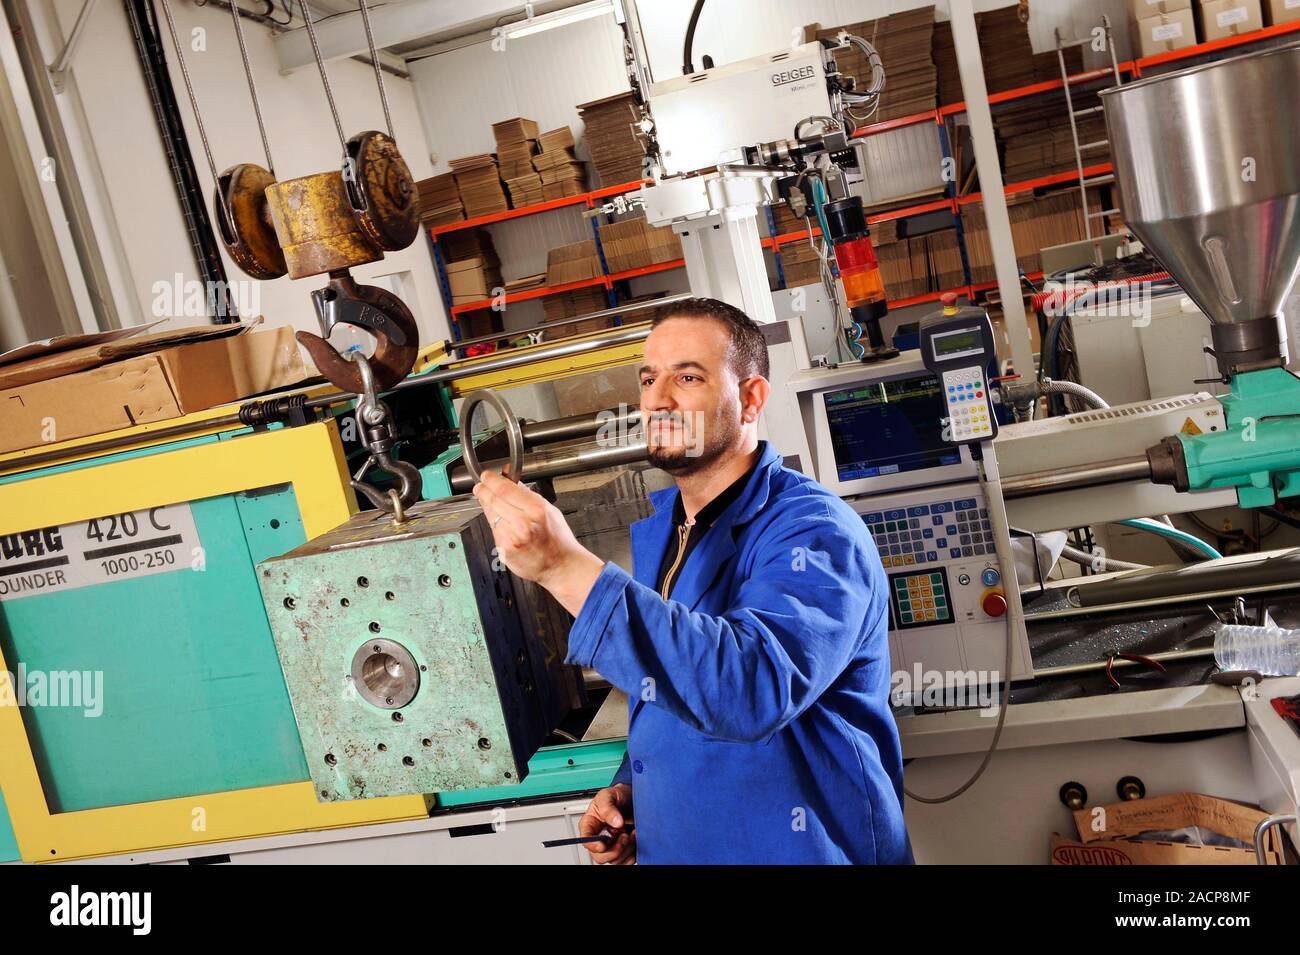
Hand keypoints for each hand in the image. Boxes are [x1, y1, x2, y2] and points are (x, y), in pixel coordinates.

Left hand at [472, 469, 604, 615]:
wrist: (560, 566)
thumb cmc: (558, 540)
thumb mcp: (549, 510)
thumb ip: (527, 493)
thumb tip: (509, 477)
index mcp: (536, 510)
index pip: (504, 489)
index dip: (491, 480)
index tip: (486, 476)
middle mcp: (523, 524)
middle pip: (493, 500)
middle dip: (483, 491)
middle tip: (480, 487)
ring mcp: (511, 538)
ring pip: (490, 515)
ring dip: (488, 507)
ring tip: (493, 504)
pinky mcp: (504, 550)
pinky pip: (494, 531)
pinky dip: (495, 524)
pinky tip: (504, 524)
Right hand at [579, 783, 635, 863]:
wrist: (632, 797)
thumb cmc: (617, 795)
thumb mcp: (608, 795)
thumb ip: (608, 808)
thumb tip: (615, 822)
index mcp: (590, 824)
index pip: (586, 840)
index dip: (593, 845)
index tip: (603, 844)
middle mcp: (599, 838)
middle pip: (599, 856)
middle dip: (615, 849)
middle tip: (624, 835)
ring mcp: (611, 845)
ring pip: (615, 860)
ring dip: (626, 849)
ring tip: (633, 833)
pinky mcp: (623, 850)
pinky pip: (626, 861)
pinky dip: (633, 853)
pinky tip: (636, 839)